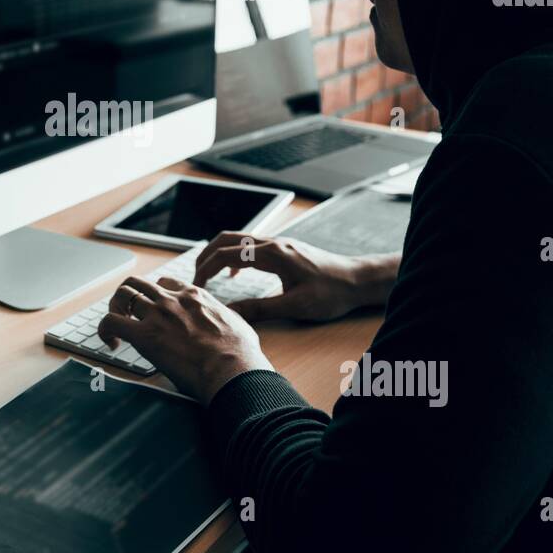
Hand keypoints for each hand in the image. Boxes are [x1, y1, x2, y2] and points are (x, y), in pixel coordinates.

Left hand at [97, 275, 274, 403]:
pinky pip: (111, 322)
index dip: (156, 295)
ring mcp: (157, 314)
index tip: (155, 311)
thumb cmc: (240, 353)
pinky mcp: (144, 335)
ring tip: (116, 329)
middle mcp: (172, 299)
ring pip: (122, 295)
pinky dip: (104, 330)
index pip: (166, 282)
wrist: (232, 368)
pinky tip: (110, 343)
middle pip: (138, 283)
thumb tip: (233, 322)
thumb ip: (230, 317)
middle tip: (128, 316)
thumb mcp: (239, 324)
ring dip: (115, 310)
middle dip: (129, 297)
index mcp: (195, 295)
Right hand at [193, 232, 399, 323]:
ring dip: (219, 253)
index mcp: (273, 254)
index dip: (206, 269)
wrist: (358, 280)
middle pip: (227, 239)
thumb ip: (259, 309)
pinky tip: (236, 273)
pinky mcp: (284, 249)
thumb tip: (230, 313)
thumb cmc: (332, 293)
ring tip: (208, 274)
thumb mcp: (295, 306)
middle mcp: (273, 243)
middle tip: (194, 278)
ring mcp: (279, 244)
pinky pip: (250, 245)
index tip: (196, 287)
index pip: (227, 254)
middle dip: (205, 256)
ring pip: (238, 239)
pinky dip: (234, 255)